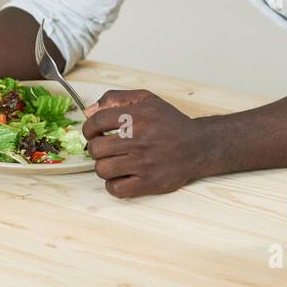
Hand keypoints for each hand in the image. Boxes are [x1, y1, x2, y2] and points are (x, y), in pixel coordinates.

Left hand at [80, 89, 208, 197]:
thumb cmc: (170, 123)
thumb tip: (89, 111)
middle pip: (96, 148)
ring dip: (104, 166)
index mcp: (137, 116)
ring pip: (103, 169)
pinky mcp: (149, 183)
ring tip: (113, 161)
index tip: (92, 132)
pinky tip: (120, 176)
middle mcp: (139, 140)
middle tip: (104, 147)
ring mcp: (143, 163)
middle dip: (96, 148)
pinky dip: (113, 184)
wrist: (198, 146)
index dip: (88, 128)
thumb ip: (116, 98)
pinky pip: (116, 188)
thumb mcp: (146, 99)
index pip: (97, 122)